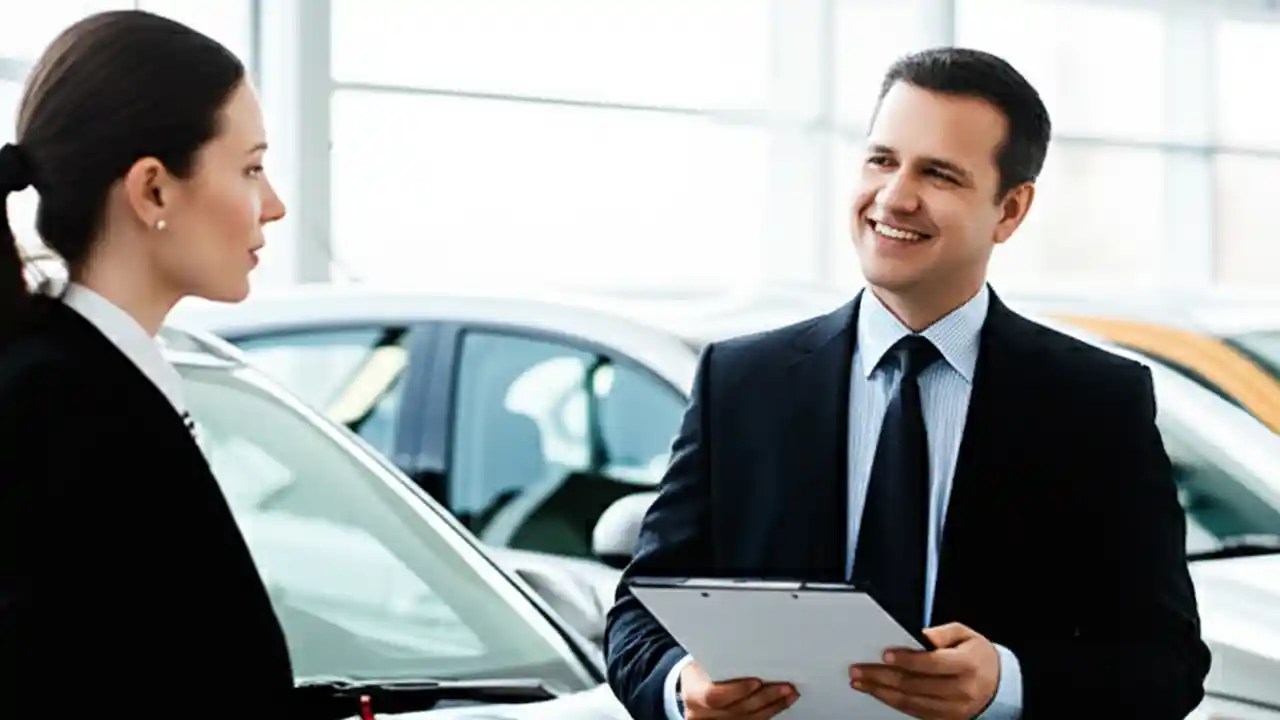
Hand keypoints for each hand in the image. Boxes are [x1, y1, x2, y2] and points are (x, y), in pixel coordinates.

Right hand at [680, 660, 797, 718]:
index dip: (738, 690)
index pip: (714, 696)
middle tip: (785, 686)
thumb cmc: (698, 670)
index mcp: (694, 693)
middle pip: (738, 709)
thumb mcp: (701, 661)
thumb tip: (748, 643)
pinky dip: (769, 712)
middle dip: (765, 697)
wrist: (690, 688)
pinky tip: (780, 703)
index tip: (757, 681)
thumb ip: (719, 658)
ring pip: (749, 719)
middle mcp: (702, 713)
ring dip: (773, 706)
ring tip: (788, 693)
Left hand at [848, 622, 999, 719]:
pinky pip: (914, 712)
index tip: (884, 654)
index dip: (906, 659)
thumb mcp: (966, 635)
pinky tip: (878, 694)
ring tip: (860, 682)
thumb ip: (941, 633)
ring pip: (911, 702)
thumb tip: (917, 635)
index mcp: (967, 664)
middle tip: (858, 670)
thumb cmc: (977, 656)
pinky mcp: (945, 719)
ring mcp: (953, 709)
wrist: (998, 686)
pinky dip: (893, 702)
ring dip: (881, 692)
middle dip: (882, 677)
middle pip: (915, 685)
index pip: (932, 663)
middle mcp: (961, 689)